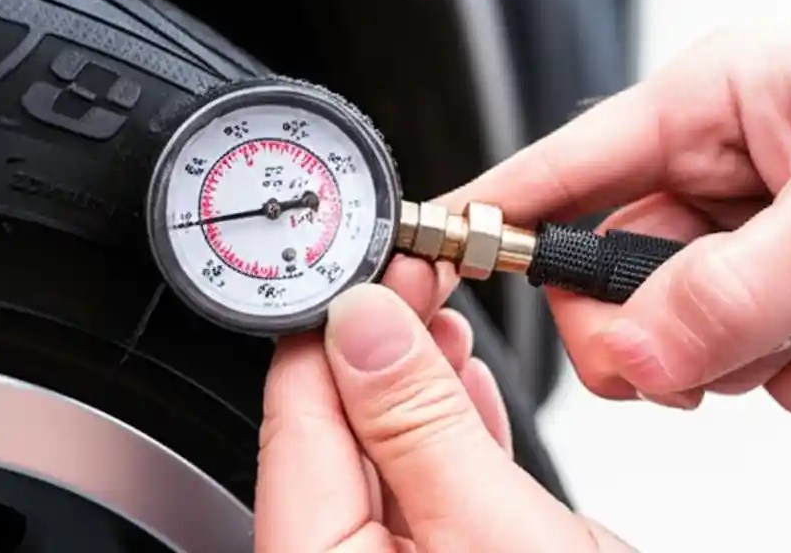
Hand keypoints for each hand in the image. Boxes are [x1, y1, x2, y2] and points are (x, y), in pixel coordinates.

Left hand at [254, 256, 631, 551]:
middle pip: (334, 433)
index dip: (333, 328)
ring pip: (384, 459)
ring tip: (440, 310)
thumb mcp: (495, 530)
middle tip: (416, 271)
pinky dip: (447, 435)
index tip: (374, 265)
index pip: (295, 421)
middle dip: (376, 344)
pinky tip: (462, 385)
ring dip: (414, 380)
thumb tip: (367, 323)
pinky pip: (428, 495)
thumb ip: (420, 426)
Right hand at [441, 19, 790, 415]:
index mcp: (729, 100)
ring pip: (713, 341)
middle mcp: (749, 170)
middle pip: (631, 278)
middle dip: (678, 328)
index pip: (572, 164)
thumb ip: (732, 289)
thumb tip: (638, 356)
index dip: (500, 215)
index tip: (438, 257)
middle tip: (717, 344)